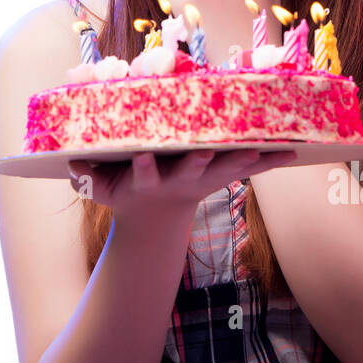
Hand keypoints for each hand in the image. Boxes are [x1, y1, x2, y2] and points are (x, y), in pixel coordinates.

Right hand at [67, 148, 298, 220]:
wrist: (155, 216)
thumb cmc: (125, 190)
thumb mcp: (101, 187)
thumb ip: (85, 173)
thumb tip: (68, 160)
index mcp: (148, 181)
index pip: (144, 174)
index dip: (143, 168)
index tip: (142, 159)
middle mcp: (179, 181)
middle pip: (191, 171)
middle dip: (198, 161)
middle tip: (203, 151)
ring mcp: (204, 179)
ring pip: (228, 167)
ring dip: (247, 158)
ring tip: (269, 146)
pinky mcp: (222, 175)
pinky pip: (250, 168)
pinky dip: (270, 159)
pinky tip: (294, 150)